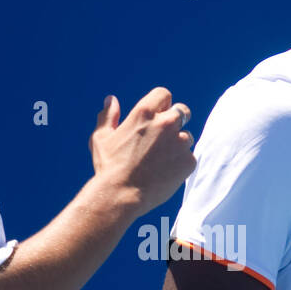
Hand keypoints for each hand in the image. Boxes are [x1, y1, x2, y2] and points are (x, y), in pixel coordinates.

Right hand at [90, 89, 195, 215]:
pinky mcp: (188, 161)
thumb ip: (108, 116)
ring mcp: (179, 142)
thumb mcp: (101, 138)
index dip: (161, 104)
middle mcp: (165, 124)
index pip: (164, 94)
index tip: (157, 114)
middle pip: (182, 111)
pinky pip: (189, 157)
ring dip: (177, 144)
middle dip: (176, 120)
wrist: (122, 195)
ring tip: (160, 160)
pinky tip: (165, 173)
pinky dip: (180, 163)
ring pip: (186, 136)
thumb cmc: (109, 167)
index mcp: (144, 113)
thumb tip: (110, 100)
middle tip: (164, 136)